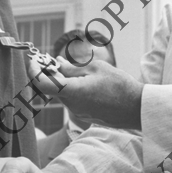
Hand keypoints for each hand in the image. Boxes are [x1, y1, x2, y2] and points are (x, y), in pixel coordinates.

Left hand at [29, 56, 143, 129]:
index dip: (34, 71)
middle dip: (47, 72)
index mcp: (73, 91)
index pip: (42, 83)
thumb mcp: (96, 68)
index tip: (34, 60)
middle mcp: (71, 105)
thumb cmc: (120, 85)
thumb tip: (57, 64)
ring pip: (61, 93)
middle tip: (50, 58)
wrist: (137, 108)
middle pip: (51, 87)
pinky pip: (71, 98)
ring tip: (67, 66)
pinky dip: (69, 87)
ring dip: (59, 79)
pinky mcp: (84, 114)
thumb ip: (73, 68)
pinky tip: (80, 78)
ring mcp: (77, 111)